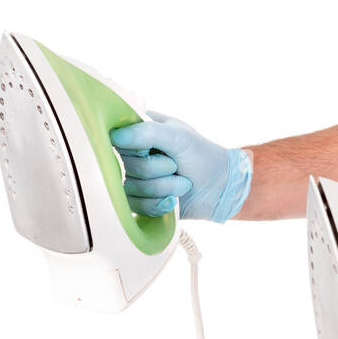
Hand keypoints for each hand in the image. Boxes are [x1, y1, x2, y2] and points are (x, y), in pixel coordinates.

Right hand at [109, 111, 251, 221]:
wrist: (222, 188)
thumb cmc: (202, 156)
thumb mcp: (179, 136)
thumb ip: (148, 132)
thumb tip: (115, 136)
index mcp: (140, 131)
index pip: (118, 138)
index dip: (139, 147)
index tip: (157, 148)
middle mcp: (134, 154)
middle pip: (128, 165)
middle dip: (160, 169)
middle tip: (178, 165)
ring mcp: (136, 179)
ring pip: (133, 188)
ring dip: (166, 187)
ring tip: (182, 182)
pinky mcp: (141, 202)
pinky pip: (138, 207)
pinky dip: (160, 204)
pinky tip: (174, 200)